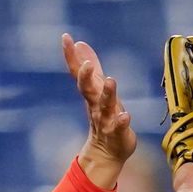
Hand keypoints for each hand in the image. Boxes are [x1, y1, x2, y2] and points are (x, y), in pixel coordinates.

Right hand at [62, 34, 135, 166]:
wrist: (106, 153)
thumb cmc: (103, 118)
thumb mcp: (97, 90)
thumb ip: (91, 68)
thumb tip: (80, 44)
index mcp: (91, 93)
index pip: (78, 72)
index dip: (71, 56)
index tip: (66, 38)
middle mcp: (95, 105)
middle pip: (87, 89)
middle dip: (85, 76)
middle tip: (87, 63)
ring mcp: (105, 120)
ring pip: (104, 106)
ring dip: (107, 94)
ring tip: (111, 81)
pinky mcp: (117, 134)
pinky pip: (119, 127)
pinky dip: (121, 121)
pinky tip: (126, 116)